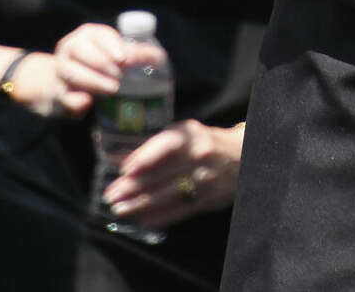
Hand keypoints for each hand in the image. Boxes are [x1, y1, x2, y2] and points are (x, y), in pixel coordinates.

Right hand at [14, 22, 127, 118]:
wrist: (65, 86)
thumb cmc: (99, 65)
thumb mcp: (114, 55)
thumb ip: (135, 54)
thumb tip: (158, 57)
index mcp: (87, 35)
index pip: (98, 35)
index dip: (111, 46)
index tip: (123, 58)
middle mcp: (70, 49)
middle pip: (82, 51)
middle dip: (102, 63)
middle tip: (120, 76)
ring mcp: (60, 71)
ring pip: (71, 72)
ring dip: (93, 81)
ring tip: (113, 89)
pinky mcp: (57, 94)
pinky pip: (64, 96)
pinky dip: (76, 100)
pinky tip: (88, 102)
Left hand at [102, 119, 243, 229]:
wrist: (244, 157)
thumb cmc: (207, 143)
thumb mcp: (188, 135)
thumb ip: (158, 146)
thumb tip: (119, 156)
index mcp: (193, 136)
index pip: (166, 145)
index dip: (144, 157)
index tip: (124, 169)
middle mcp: (199, 156)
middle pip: (162, 173)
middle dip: (132, 186)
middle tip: (110, 195)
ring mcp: (204, 179)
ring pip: (166, 195)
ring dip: (139, 204)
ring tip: (119, 209)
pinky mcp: (208, 199)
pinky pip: (179, 210)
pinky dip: (159, 217)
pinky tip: (142, 221)